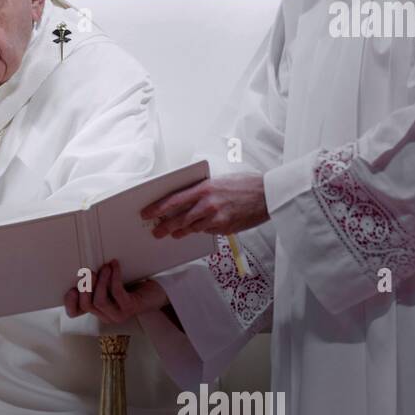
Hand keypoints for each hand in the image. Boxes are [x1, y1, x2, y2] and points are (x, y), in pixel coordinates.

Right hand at [65, 260, 166, 324]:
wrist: (157, 292)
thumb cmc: (131, 286)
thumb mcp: (109, 284)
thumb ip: (96, 282)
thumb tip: (83, 268)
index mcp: (97, 310)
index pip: (75, 313)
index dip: (70, 302)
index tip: (72, 287)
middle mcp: (105, 316)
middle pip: (87, 305)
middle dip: (86, 286)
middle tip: (90, 271)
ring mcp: (118, 315)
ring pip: (99, 301)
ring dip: (101, 281)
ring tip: (106, 267)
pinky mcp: (130, 309)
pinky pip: (116, 292)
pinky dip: (114, 276)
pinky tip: (115, 266)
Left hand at [141, 172, 268, 237]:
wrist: (267, 194)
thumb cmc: (244, 184)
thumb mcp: (217, 181)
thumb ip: (200, 191)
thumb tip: (183, 200)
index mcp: (203, 189)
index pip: (173, 200)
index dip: (157, 208)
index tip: (147, 213)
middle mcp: (207, 204)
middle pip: (179, 219)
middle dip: (165, 227)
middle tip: (156, 231)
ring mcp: (216, 218)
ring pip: (191, 228)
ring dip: (181, 232)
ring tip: (174, 233)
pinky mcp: (224, 228)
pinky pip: (207, 231)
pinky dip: (202, 230)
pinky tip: (200, 228)